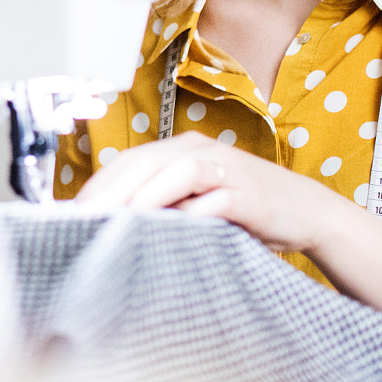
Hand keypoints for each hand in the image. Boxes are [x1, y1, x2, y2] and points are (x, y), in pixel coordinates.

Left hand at [74, 132, 356, 255]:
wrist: (307, 213)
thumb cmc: (246, 213)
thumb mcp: (198, 204)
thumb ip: (165, 206)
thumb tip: (114, 225)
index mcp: (184, 150)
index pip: (131, 161)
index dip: (101, 184)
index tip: (73, 211)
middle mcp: (201, 151)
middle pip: (146, 162)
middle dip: (111, 190)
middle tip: (83, 218)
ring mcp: (227, 169)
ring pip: (175, 172)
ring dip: (143, 197)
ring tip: (115, 221)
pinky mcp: (248, 193)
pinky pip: (214, 199)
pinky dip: (191, 213)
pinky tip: (170, 231)